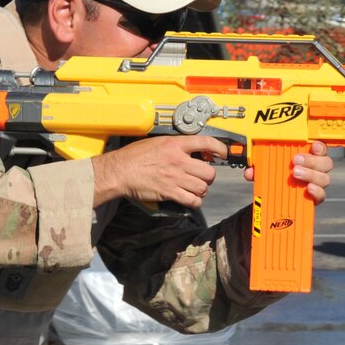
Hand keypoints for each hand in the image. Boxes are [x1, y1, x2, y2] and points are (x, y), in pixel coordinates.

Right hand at [91, 135, 227, 207]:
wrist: (120, 171)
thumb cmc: (134, 156)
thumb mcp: (157, 142)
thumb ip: (175, 145)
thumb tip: (192, 149)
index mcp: (176, 145)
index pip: (207, 143)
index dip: (220, 148)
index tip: (223, 153)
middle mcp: (178, 160)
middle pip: (209, 172)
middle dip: (209, 176)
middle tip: (203, 177)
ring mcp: (175, 177)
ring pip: (203, 187)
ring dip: (202, 190)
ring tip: (195, 188)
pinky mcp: (170, 192)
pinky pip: (192, 200)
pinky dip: (195, 201)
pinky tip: (190, 198)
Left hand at [243, 141, 333, 204]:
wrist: (274, 200)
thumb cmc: (276, 178)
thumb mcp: (266, 171)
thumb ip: (259, 168)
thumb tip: (250, 172)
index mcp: (308, 158)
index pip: (320, 149)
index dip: (320, 147)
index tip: (313, 146)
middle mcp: (316, 170)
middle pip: (325, 163)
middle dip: (311, 161)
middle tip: (295, 161)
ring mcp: (317, 185)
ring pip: (324, 178)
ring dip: (311, 174)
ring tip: (295, 174)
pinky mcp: (315, 199)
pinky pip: (321, 195)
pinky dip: (316, 192)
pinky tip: (308, 189)